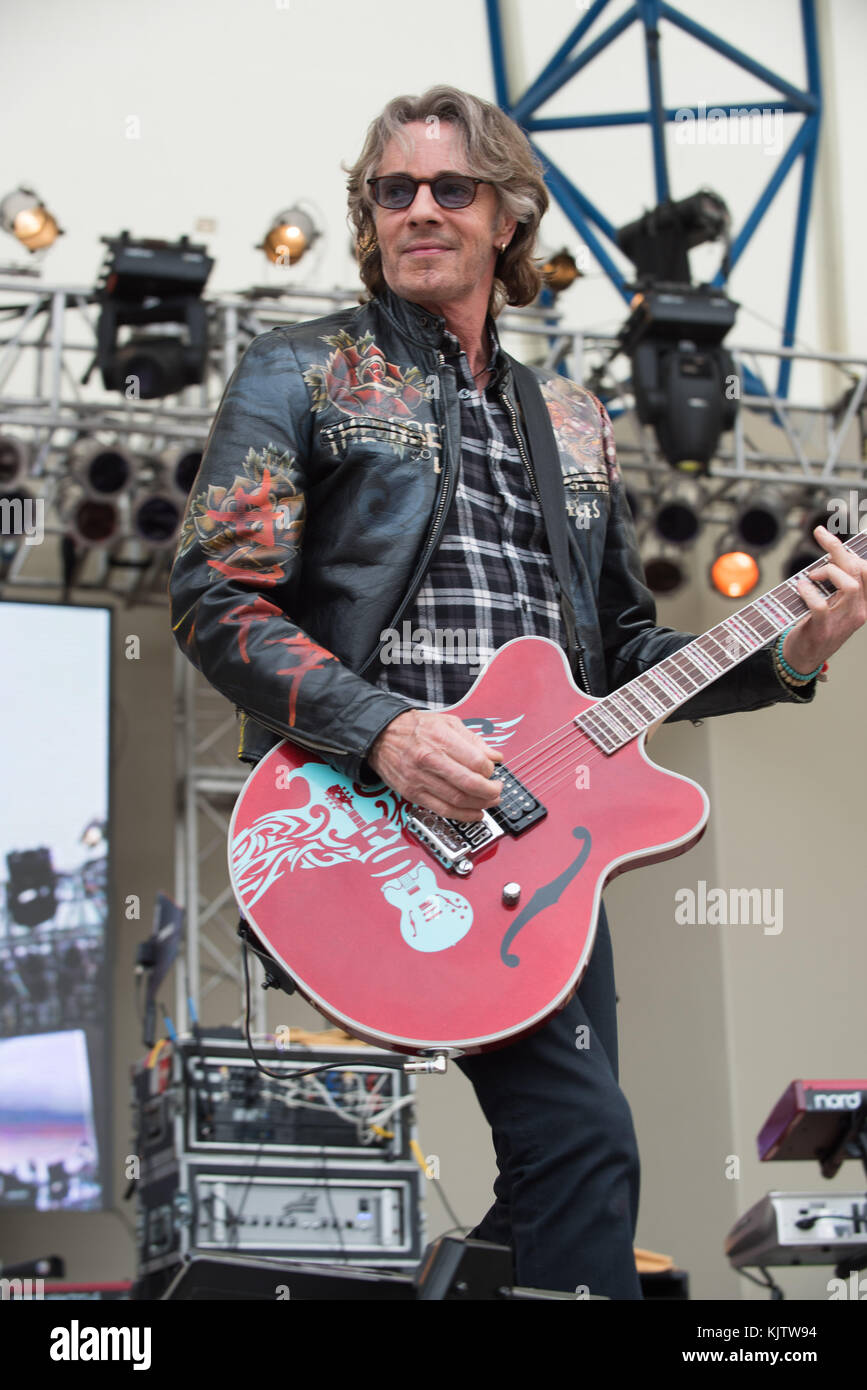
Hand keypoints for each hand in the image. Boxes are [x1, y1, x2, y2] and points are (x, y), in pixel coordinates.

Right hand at [367, 709, 502, 821]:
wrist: (381, 737)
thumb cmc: (414, 728)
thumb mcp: (447, 723)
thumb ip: (473, 741)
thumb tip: (495, 757)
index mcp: (440, 739)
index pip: (476, 761)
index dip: (491, 770)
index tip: (493, 770)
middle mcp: (428, 760)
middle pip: (469, 784)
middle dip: (490, 791)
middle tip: (498, 790)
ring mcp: (419, 779)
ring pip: (458, 800)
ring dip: (480, 805)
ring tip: (489, 801)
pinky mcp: (413, 794)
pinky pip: (443, 810)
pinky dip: (463, 815)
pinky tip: (475, 813)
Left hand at [783, 525, 866, 674]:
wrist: (802, 659)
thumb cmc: (815, 626)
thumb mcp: (834, 605)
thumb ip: (837, 585)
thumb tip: (832, 555)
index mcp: (863, 604)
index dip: (853, 551)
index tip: (832, 537)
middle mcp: (858, 612)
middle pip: (859, 572)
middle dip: (839, 549)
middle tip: (820, 535)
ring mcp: (842, 622)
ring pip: (849, 585)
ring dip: (829, 571)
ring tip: (811, 575)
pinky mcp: (822, 630)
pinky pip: (820, 605)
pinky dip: (808, 592)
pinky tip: (801, 588)